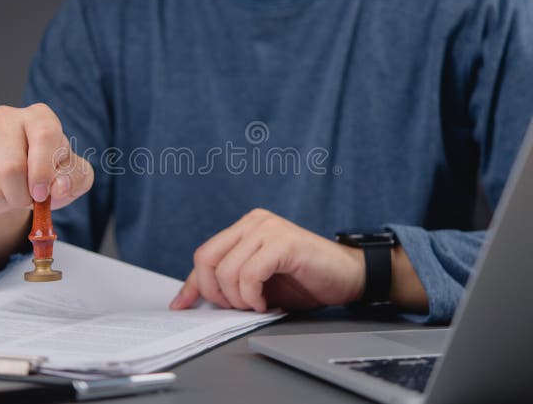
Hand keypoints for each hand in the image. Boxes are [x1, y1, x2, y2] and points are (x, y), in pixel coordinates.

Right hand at [0, 103, 93, 262]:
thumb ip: (75, 180)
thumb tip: (59, 187)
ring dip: (6, 203)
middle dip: (22, 196)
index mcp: (39, 117)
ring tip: (12, 194)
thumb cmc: (49, 172)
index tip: (42, 194)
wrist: (17, 179)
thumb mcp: (73, 176)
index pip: (44, 136)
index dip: (43, 171)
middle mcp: (6, 118)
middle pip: (11, 167)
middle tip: (28, 200)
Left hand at [170, 209, 364, 312]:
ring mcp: (268, 228)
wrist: (349, 277)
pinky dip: (253, 295)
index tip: (183, 307)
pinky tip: (267, 303)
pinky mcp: (283, 242)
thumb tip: (187, 301)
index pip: (204, 255)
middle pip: (207, 259)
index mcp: (244, 228)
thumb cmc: (305, 280)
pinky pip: (250, 273)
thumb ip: (227, 284)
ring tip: (258, 306)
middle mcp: (253, 222)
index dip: (192, 285)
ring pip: (227, 270)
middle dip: (216, 294)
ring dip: (239, 299)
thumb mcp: (257, 283)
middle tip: (238, 309)